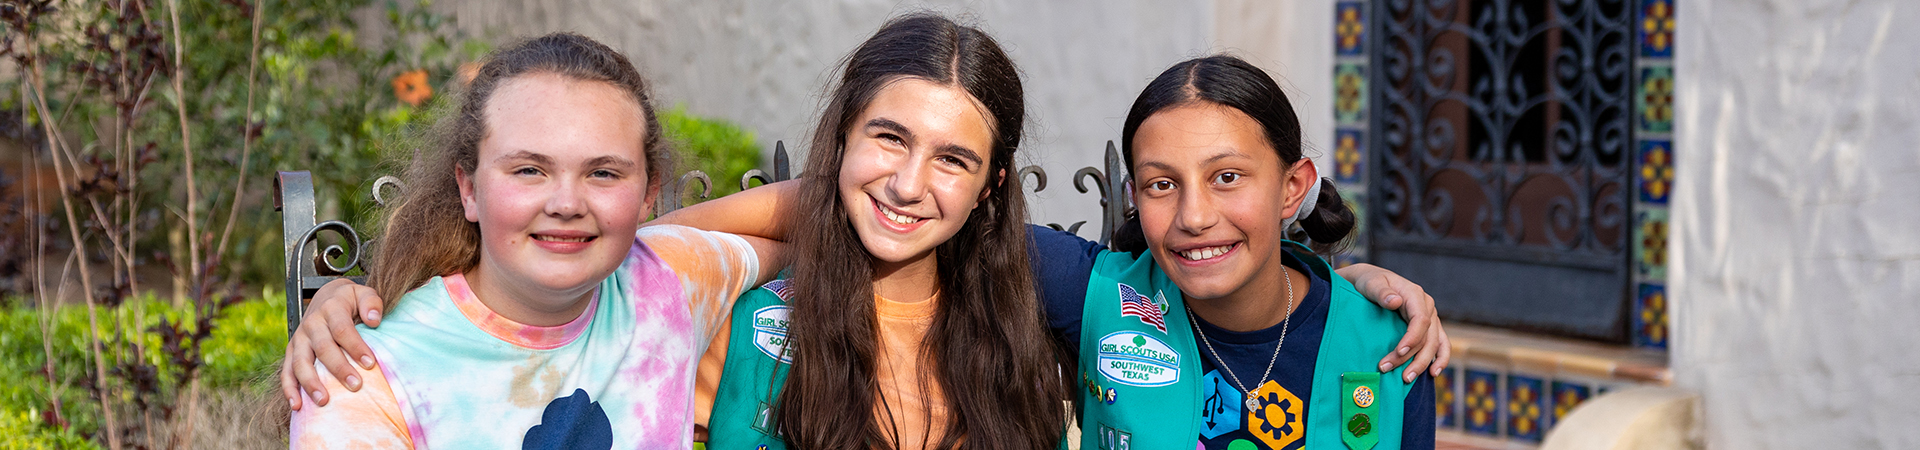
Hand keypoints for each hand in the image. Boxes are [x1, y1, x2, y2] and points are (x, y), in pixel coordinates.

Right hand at [280, 278, 386, 409]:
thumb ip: (372, 303)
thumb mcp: (364, 293)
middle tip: (355, 385)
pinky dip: (289, 389)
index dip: (356, 347)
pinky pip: (286, 371)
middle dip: (339, 368)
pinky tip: (296, 406)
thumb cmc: (351, 300)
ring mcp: (299, 338)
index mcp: (331, 309)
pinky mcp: (291, 351)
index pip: (342, 329)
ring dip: (311, 383)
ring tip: (323, 401)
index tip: (370, 364)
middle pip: (323, 348)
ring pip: (300, 362)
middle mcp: (312, 324)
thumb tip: (374, 320)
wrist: (327, 296)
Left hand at [1338, 263, 1451, 382]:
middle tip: (1392, 372)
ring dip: (1423, 363)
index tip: (1398, 352)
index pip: (1421, 320)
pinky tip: (1432, 374)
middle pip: (1427, 337)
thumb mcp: (1371, 283)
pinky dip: (1439, 359)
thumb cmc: (1369, 282)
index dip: (1412, 338)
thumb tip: (1395, 301)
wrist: (1370, 282)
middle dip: (1412, 357)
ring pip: (1435, 344)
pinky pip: (1440, 345)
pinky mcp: (1429, 328)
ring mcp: (1430, 318)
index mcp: (1415, 295)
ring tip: (1407, 379)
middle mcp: (1427, 307)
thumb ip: (1381, 292)